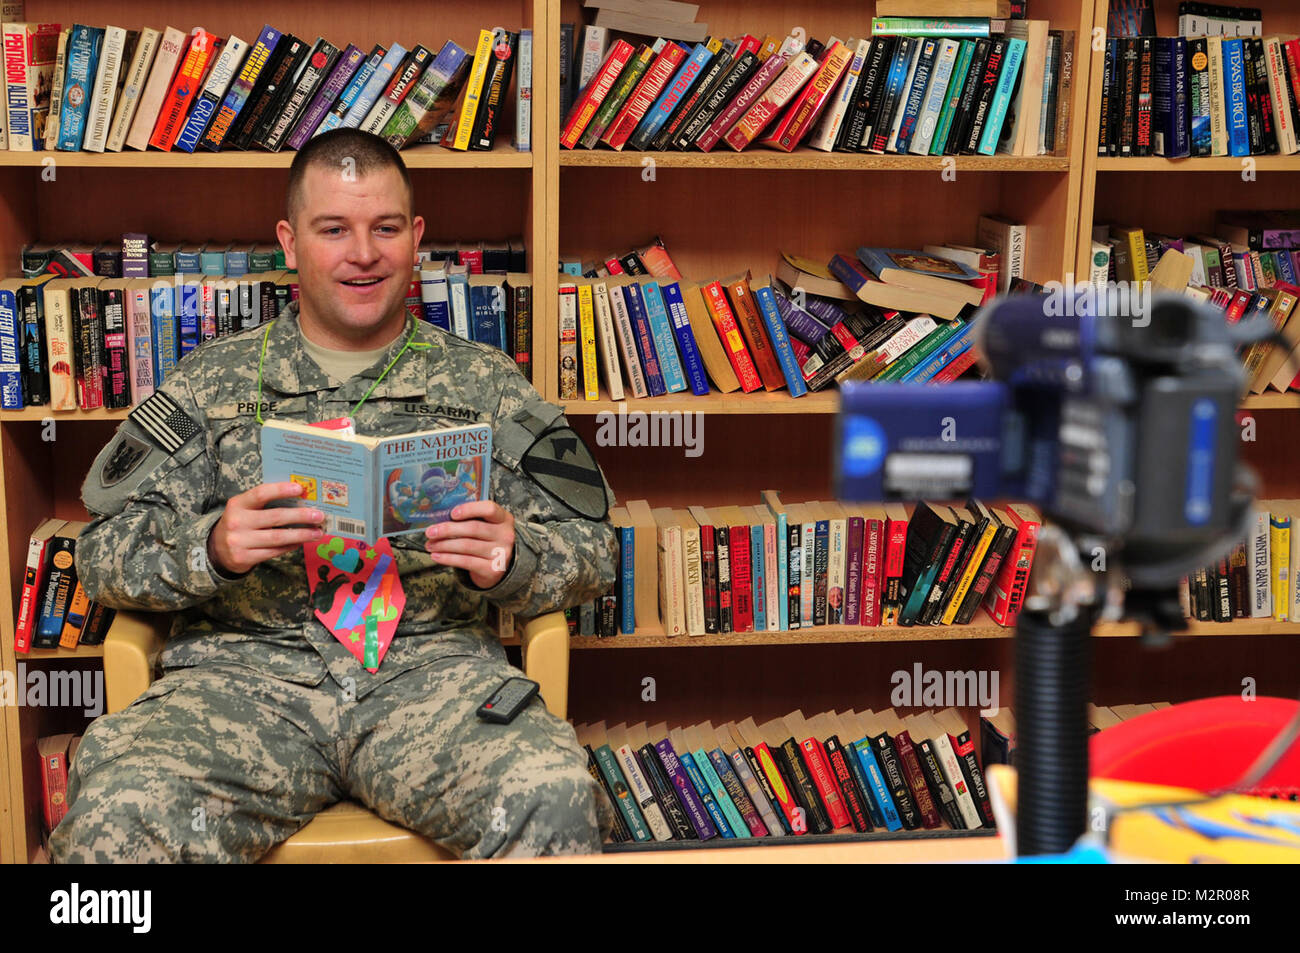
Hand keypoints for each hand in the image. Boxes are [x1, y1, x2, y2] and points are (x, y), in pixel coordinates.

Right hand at [208, 482, 325, 575]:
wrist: (217, 549)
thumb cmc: (240, 523)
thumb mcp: (245, 509)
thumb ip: (266, 502)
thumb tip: (300, 498)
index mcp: (237, 504)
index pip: (260, 494)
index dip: (281, 490)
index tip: (300, 488)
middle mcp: (237, 522)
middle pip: (275, 517)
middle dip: (300, 516)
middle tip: (319, 515)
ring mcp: (239, 542)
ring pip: (278, 537)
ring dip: (301, 534)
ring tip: (317, 532)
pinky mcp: (244, 558)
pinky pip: (274, 551)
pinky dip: (290, 546)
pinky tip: (301, 542)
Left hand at [425, 501, 514, 588]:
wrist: (499, 565)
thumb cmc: (487, 540)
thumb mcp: (486, 525)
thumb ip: (471, 518)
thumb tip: (440, 517)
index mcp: (503, 519)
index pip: (489, 509)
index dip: (469, 510)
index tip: (452, 513)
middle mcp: (505, 535)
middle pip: (473, 528)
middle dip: (448, 530)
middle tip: (430, 532)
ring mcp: (500, 553)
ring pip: (466, 546)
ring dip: (444, 545)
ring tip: (430, 545)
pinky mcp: (492, 569)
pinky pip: (466, 562)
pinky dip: (448, 559)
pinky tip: (436, 556)